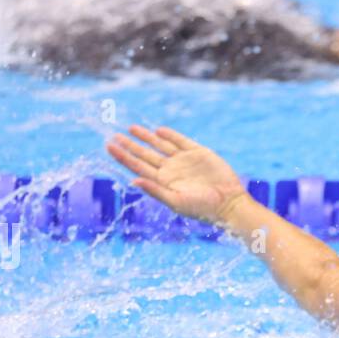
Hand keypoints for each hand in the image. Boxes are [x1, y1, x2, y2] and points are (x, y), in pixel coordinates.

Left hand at [105, 125, 247, 225]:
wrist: (229, 203)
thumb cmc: (202, 208)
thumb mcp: (176, 202)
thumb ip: (155, 190)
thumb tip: (133, 181)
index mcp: (162, 182)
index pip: (138, 166)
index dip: (123, 156)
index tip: (109, 145)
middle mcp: (171, 171)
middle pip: (145, 154)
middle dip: (130, 145)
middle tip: (114, 135)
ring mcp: (183, 161)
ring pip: (160, 145)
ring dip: (146, 137)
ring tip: (131, 128)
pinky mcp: (198, 153)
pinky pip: (180, 141)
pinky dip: (170, 135)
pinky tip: (159, 130)